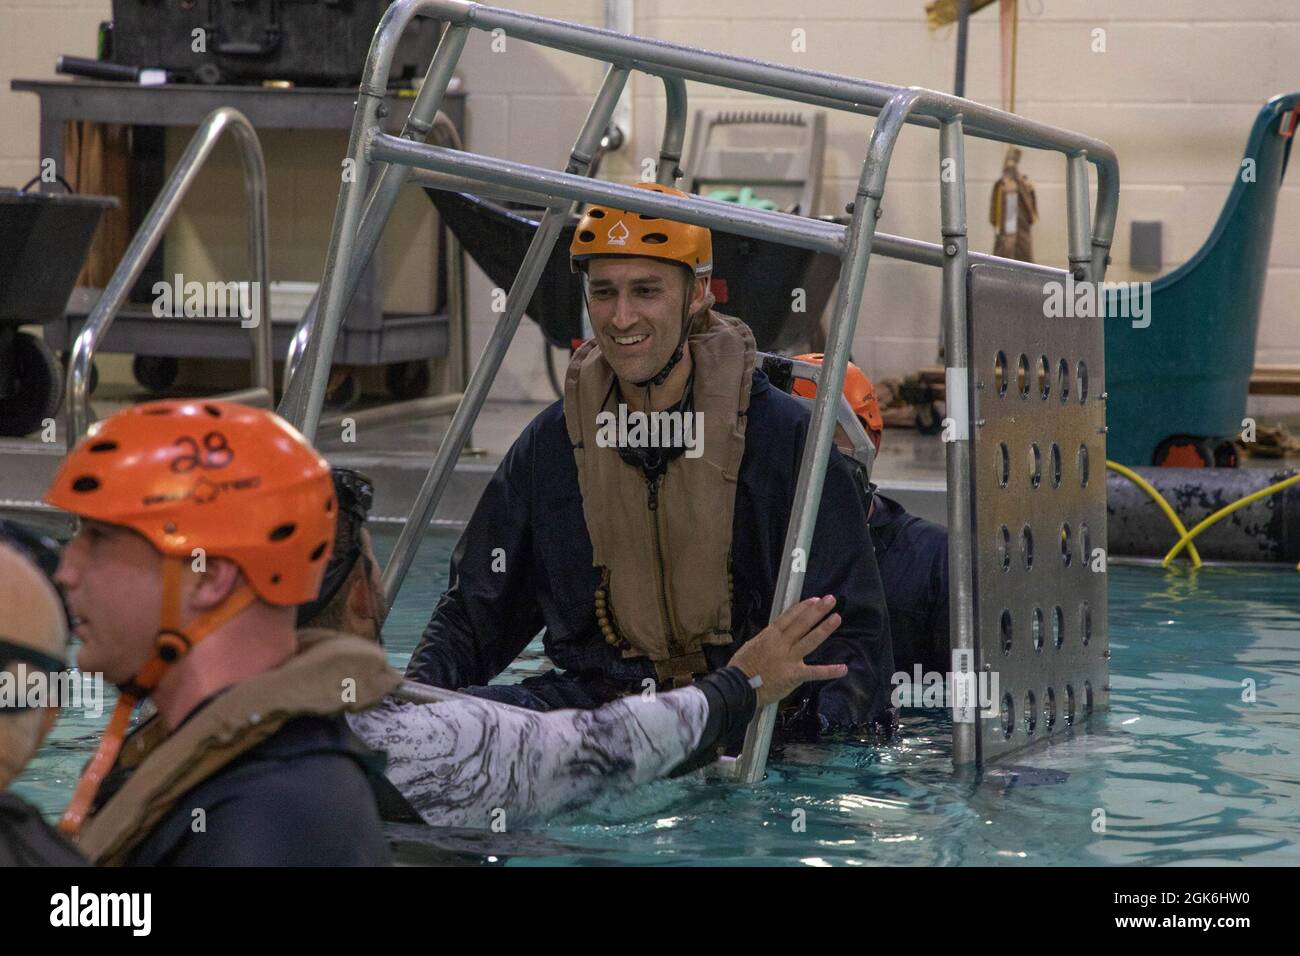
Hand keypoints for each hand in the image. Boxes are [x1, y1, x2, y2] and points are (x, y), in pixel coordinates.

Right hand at [727, 595, 847, 707]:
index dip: (802, 607)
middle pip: (801, 624)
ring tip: (836, 618)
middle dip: (817, 611)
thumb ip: (765, 640)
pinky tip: (843, 668)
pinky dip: (829, 671)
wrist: (739, 687)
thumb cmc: (741, 668)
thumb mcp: (751, 646)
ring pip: (810, 641)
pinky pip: (814, 672)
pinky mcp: (794, 675)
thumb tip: (774, 634)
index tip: (814, 599)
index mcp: (769, 635)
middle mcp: (781, 644)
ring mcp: (788, 658)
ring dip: (824, 629)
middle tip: (831, 599)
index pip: (788, 617)